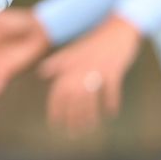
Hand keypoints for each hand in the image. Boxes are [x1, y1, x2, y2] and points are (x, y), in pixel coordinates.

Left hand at [37, 14, 141, 135]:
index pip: (58, 90)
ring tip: (89, 127)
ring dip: (89, 115)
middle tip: (72, 132)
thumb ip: (58, 62)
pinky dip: (111, 102)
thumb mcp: (75, 50)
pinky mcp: (114, 69)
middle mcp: (81, 68)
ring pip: (91, 98)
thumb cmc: (96, 41)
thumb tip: (41, 73)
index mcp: (70, 64)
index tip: (54, 122)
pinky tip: (111, 113)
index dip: (55, 107)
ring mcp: (98, 69)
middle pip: (73, 98)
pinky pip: (111, 90)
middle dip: (71, 117)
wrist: (118, 27)